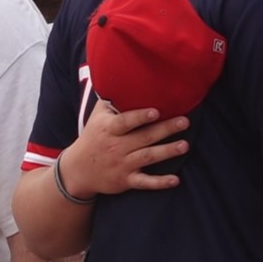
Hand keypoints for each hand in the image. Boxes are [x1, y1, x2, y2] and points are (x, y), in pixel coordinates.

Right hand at [61, 101, 189, 197]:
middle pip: (143, 137)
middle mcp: (116, 146)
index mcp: (108, 129)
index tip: (156, 111)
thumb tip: (125, 78)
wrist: (78, 170)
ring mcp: (122, 164)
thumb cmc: (93, 137)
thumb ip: (111, 101)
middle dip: (165, 129)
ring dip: (167, 151)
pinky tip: (175, 180)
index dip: (140, 117)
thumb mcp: (96, 117)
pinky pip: (144, 182)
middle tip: (184, 122)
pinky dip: (159, 183)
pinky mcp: (126, 180)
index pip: (125, 122)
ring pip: (147, 157)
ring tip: (184, 145)